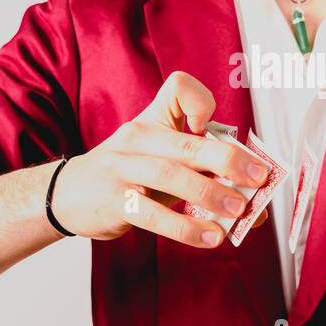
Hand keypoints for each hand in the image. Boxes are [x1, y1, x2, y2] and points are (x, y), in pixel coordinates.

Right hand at [50, 71, 269, 246]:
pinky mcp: (115, 201)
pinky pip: (154, 215)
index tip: (210, 124)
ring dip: (210, 193)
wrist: (66, 195)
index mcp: (152, 121)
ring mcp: (123, 169)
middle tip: (259, 178)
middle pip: (186, 144)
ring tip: (238, 210)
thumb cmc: (125, 174)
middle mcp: (137, 139)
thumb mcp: (157, 158)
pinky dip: (186, 227)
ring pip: (171, 177)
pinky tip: (210, 237)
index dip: (200, 101)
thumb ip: (203, 172)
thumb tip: (254, 202)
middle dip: (228, 160)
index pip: (177, 88)